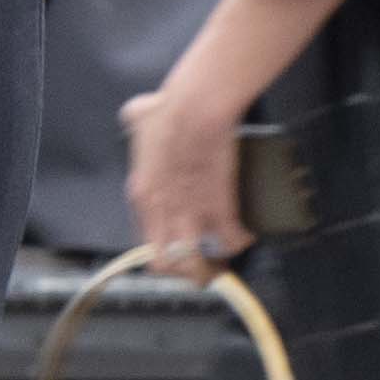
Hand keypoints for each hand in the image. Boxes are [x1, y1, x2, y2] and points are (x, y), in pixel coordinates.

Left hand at [118, 84, 247, 279]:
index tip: (178, 246)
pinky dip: (240, 240)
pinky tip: (245, 233)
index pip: (144, 243)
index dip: (163, 251)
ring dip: (211, 264)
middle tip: (200, 262)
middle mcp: (162, 212)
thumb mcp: (136, 119)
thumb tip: (139, 115)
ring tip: (222, 255)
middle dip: (184, 269)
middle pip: (165, 265)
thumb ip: (135, 125)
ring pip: (195, 263)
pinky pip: (231, 240)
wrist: (195, 109)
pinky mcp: (220, 206)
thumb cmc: (165, 110)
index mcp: (141, 195)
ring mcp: (191, 212)